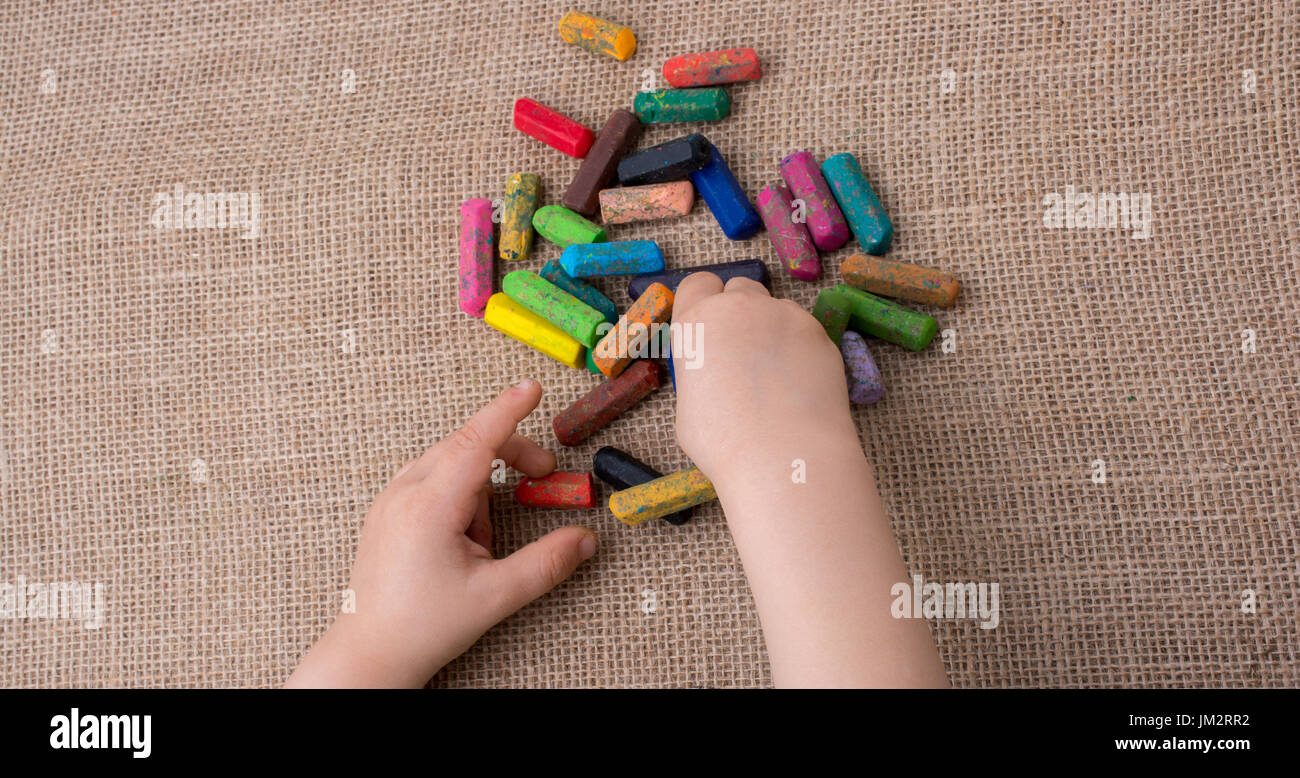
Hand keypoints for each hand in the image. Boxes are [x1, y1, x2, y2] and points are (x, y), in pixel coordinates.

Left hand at [286, 379, 597, 687]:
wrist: (370, 651)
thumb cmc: (422, 627)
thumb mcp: (495, 596)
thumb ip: (547, 563)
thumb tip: (585, 540)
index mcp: (430, 506)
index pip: (476, 440)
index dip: (508, 410)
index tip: (532, 388)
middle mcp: (405, 493)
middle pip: (468, 445)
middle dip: (512, 454)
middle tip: (544, 475)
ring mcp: (391, 500)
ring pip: (451, 463)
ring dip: (482, 486)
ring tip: (485, 540)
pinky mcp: (387, 511)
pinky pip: (432, 480)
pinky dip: (459, 496)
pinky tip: (463, 537)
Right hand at [671, 273, 857, 489]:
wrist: (783, 454)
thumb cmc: (724, 442)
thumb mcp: (688, 406)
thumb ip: (701, 372)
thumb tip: (715, 376)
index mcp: (697, 322)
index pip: (697, 284)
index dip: (703, 302)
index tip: (710, 326)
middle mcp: (739, 307)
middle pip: (739, 288)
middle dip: (740, 311)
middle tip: (744, 352)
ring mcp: (783, 314)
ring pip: (776, 308)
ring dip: (772, 329)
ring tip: (777, 375)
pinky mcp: (818, 331)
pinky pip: (804, 330)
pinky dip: (801, 348)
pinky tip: (801, 383)